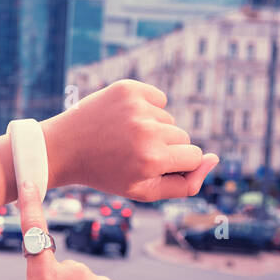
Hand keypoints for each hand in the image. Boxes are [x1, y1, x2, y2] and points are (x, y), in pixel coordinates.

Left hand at [41, 79, 218, 201]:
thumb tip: (214, 158)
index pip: (194, 155)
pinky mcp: (128, 89)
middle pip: (183, 136)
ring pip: (168, 118)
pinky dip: (147, 108)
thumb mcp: (144, 191)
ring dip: (154, 127)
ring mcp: (137, 106)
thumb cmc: (105, 174)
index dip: (176, 163)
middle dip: (165, 146)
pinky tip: (124, 119)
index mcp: (153, 160)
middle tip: (132, 153)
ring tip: (124, 137)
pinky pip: (158, 98)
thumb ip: (185, 184)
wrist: (64, 148)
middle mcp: (148, 131)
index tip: (153, 165)